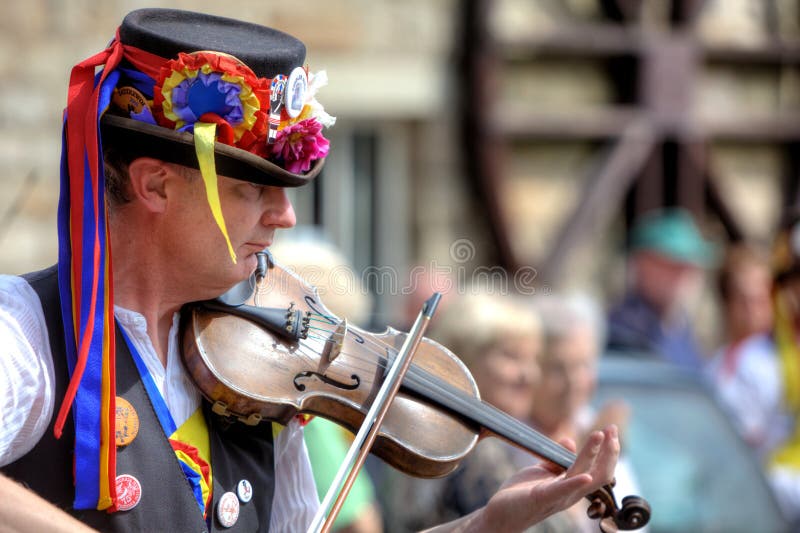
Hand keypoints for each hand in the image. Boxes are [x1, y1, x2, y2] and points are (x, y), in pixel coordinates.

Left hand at [467, 425, 619, 532]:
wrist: (501, 514)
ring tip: (599, 434)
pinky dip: (574, 484)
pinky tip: (584, 477)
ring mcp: (558, 497)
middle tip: (612, 429)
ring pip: (584, 476)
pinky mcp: (541, 498)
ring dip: (593, 454)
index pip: (599, 468)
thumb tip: (570, 440)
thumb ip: (558, 458)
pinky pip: (561, 491)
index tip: (611, 429)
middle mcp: (571, 494)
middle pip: (600, 474)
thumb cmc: (522, 493)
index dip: (607, 450)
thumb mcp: (543, 471)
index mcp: (573, 486)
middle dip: (609, 451)